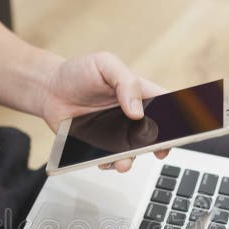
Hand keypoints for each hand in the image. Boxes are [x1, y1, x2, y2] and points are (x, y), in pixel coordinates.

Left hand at [41, 52, 168, 171]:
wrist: (48, 88)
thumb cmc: (78, 72)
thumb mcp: (104, 64)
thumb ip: (125, 82)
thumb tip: (136, 111)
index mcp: (138, 94)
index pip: (165, 106)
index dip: (178, 118)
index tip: (181, 129)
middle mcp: (131, 116)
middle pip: (153, 135)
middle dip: (158, 146)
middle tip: (158, 151)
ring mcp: (116, 133)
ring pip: (132, 153)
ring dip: (130, 160)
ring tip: (122, 162)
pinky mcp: (99, 146)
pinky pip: (109, 160)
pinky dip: (109, 163)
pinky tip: (103, 160)